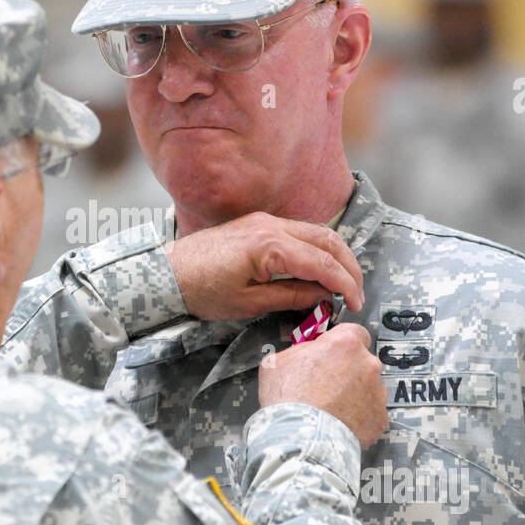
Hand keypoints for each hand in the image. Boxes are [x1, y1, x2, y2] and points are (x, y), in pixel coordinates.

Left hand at [164, 212, 363, 321]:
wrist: (168, 274)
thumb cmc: (202, 290)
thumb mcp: (249, 303)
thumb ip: (291, 296)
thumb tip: (323, 296)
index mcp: (269, 245)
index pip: (322, 262)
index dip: (345, 283)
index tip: (356, 302)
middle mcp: (271, 225)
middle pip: (327, 239)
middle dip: (348, 266)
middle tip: (357, 293)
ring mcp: (265, 220)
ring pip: (316, 232)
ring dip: (336, 255)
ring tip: (344, 282)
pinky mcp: (258, 223)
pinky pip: (300, 232)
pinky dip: (318, 248)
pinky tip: (321, 269)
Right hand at [258, 323, 386, 448]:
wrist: (300, 438)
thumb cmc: (288, 398)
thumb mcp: (279, 360)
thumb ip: (301, 350)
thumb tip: (307, 352)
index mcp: (345, 344)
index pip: (354, 332)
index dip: (341, 344)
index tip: (332, 353)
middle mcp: (368, 365)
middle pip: (361, 362)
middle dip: (347, 371)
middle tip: (325, 386)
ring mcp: (377, 393)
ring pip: (367, 388)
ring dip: (353, 395)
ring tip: (330, 409)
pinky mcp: (379, 419)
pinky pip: (370, 414)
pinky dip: (358, 418)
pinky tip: (338, 423)